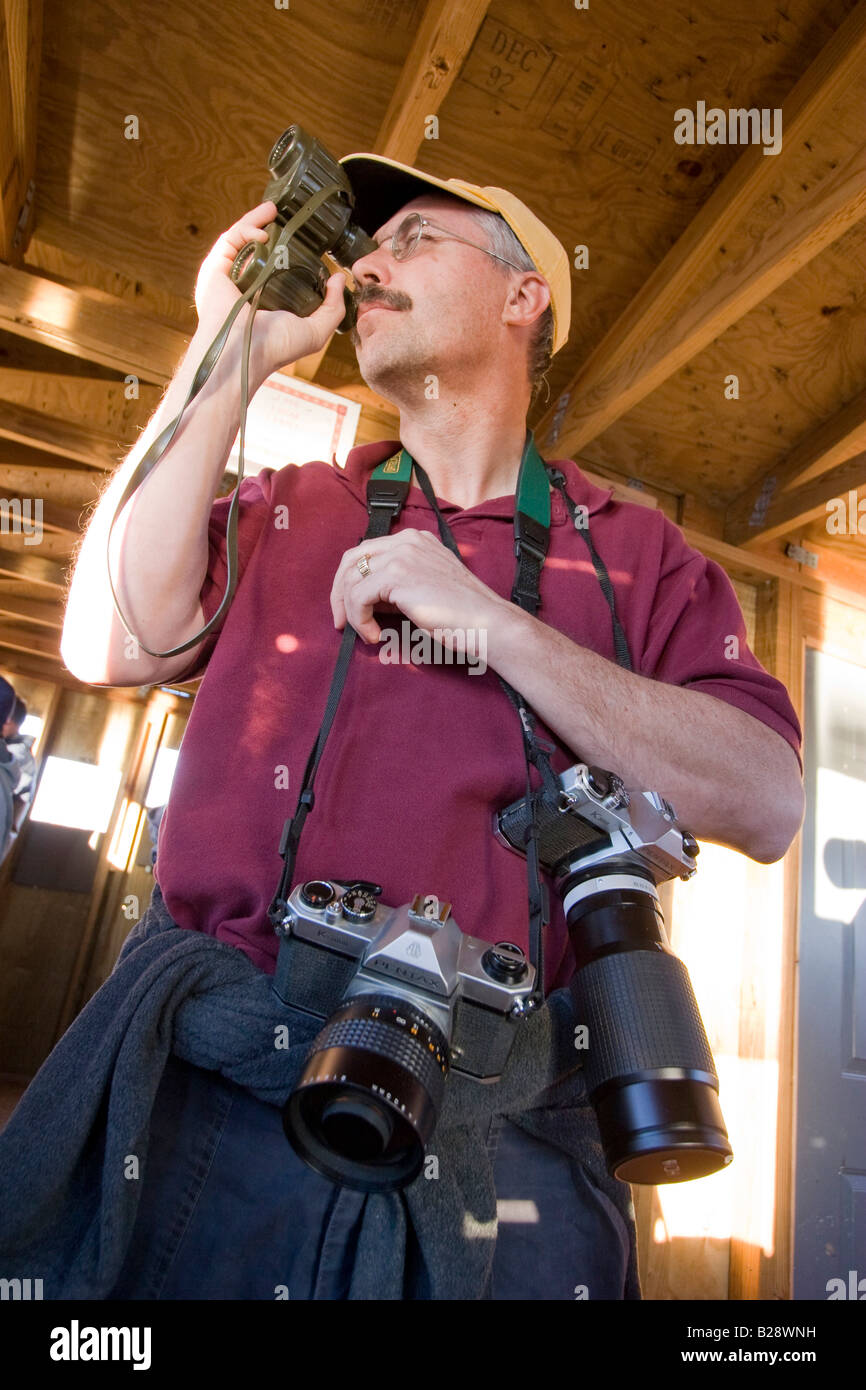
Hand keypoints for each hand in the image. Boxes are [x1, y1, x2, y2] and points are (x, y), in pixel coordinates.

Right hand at [194, 200, 347, 372]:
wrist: (245, 352)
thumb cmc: (277, 347)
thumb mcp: (315, 330)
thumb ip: (332, 307)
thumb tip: (339, 279)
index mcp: (266, 300)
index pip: (275, 269)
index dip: (288, 250)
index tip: (303, 237)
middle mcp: (245, 287)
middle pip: (256, 250)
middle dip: (269, 230)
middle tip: (285, 216)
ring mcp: (229, 277)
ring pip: (241, 241)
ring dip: (256, 221)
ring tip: (273, 209)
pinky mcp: (215, 268)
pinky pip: (229, 240)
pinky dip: (246, 229)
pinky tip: (264, 231)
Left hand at [330, 529, 506, 646]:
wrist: (485, 622)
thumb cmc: (461, 614)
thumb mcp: (424, 587)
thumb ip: (396, 585)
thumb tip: (364, 601)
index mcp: (414, 540)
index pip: (366, 551)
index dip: (350, 581)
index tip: (348, 609)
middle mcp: (406, 541)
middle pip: (351, 560)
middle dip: (339, 593)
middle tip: (340, 622)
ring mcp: (401, 555)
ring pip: (352, 580)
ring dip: (351, 612)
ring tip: (366, 633)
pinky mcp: (397, 575)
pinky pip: (359, 597)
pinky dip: (359, 619)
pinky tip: (374, 634)